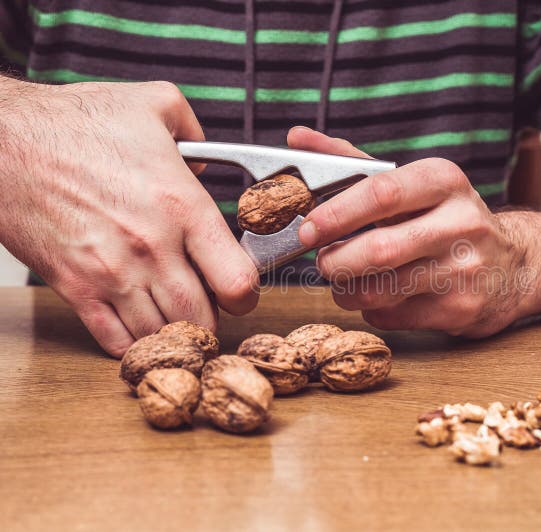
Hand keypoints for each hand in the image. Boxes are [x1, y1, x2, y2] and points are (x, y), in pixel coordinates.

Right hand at [0, 78, 257, 356]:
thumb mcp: (155, 103)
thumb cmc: (75, 122)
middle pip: (203, 319)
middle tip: (208, 308)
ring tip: (174, 317)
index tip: (241, 291)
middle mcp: (153, 246)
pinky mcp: (74, 287)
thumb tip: (207, 164)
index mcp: (182, 206)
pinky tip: (137, 325)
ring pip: (161, 334)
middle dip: (213, 320)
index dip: (247, 295)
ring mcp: (112, 272)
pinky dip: (132, 342)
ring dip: (173, 332)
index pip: (237, 280)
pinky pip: (114, 340)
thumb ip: (195, 130)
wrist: (2, 141)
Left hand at [287, 127, 530, 336]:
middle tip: (324, 261)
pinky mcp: (460, 310)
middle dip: (335, 260)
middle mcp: (461, 223)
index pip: (381, 193)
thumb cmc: (448, 219)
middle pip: (377, 249)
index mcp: (444, 181)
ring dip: (346, 290)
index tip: (309, 228)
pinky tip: (381, 296)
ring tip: (346, 281)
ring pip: (379, 290)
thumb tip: (297, 138)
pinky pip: (392, 316)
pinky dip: (373, 309)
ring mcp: (464, 270)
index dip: (336, 213)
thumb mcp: (413, 183)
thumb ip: (355, 163)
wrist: (516, 265)